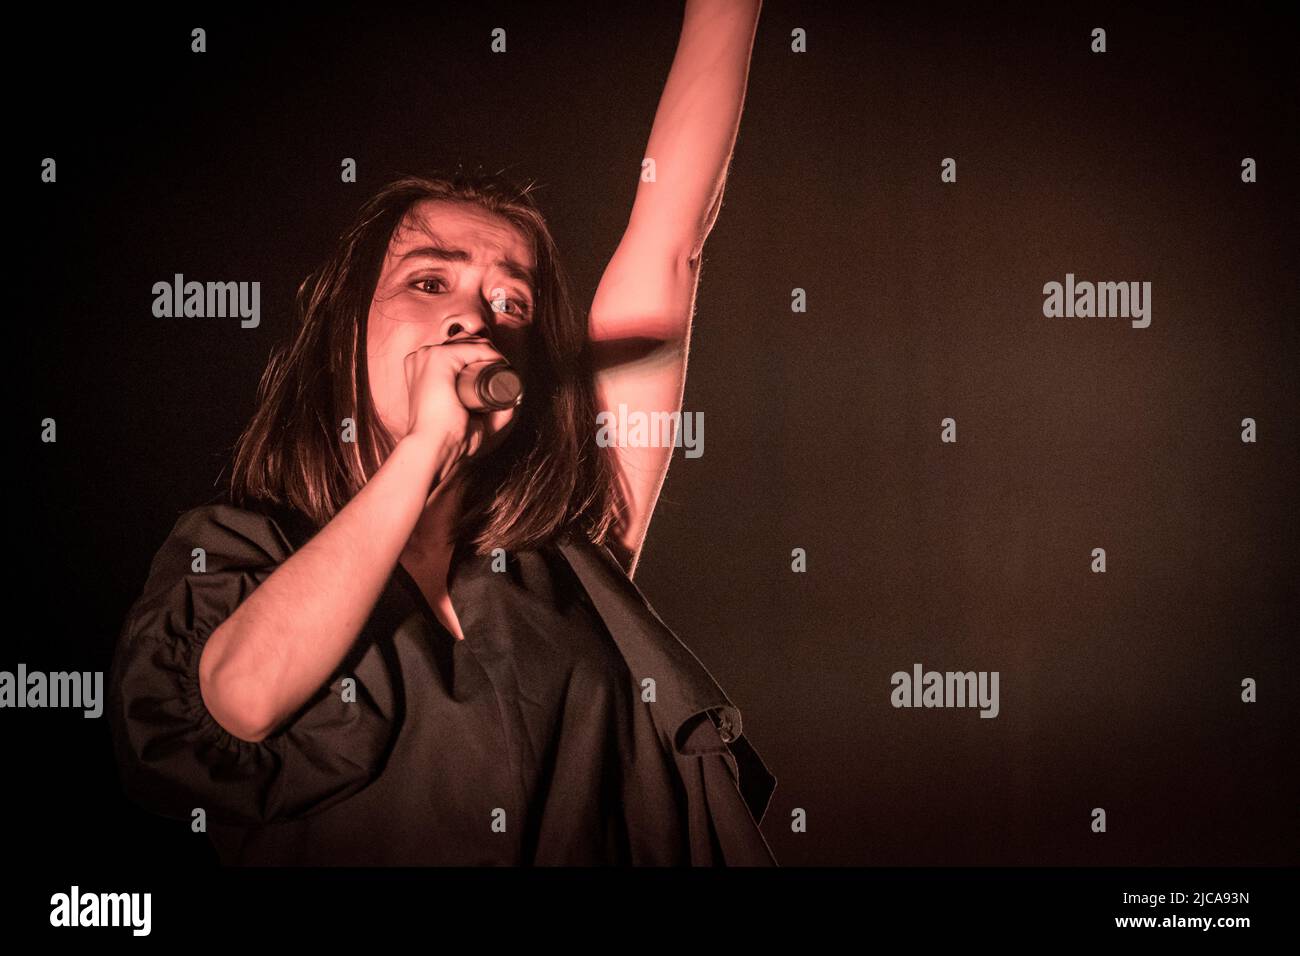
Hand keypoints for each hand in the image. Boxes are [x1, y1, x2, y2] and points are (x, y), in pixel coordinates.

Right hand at [401, 334, 519, 473]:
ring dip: (491, 352)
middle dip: (487, 353)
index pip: (456, 349)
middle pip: (464, 342)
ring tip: (503, 372)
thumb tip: (513, 401)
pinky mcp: (439, 358)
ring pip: (470, 342)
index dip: (480, 357)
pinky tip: (501, 365)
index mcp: (421, 368)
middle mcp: (421, 357)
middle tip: (502, 374)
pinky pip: (474, 347)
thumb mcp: (470, 420)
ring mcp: (428, 356)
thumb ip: (492, 412)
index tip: (497, 374)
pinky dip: (492, 354)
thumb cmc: (446, 439)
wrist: (432, 448)